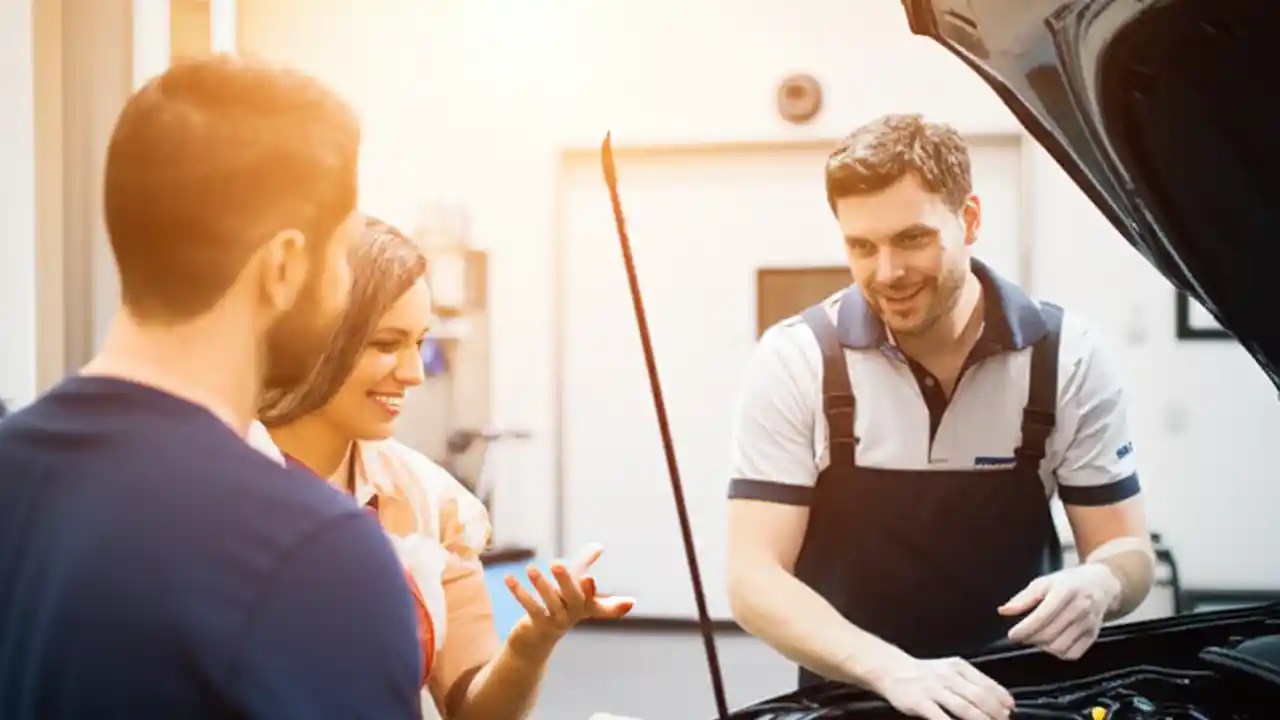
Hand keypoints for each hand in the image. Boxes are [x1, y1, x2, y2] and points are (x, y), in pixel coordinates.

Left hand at [503, 543, 635, 649]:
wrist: (537, 641)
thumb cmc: (560, 608)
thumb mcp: (574, 586)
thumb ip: (585, 565)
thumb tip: (599, 546)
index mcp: (586, 605)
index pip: (599, 602)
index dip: (602, 596)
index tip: (595, 582)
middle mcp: (574, 614)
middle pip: (574, 598)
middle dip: (566, 581)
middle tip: (556, 563)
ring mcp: (556, 621)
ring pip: (550, 602)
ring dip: (540, 584)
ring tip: (530, 568)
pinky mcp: (538, 624)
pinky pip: (530, 607)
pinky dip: (519, 592)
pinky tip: (508, 578)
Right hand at [868, 652, 1014, 719]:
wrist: (892, 669)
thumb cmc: (925, 673)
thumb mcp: (950, 670)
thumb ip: (972, 682)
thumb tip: (1001, 701)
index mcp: (958, 667)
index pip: (987, 683)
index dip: (1002, 699)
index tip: (1010, 709)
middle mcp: (947, 676)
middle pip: (979, 697)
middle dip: (995, 713)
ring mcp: (932, 689)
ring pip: (964, 708)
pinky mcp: (919, 702)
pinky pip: (940, 717)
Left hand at [999, 563, 1119, 659]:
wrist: (1100, 584)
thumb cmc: (1068, 582)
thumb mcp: (1044, 582)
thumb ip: (1023, 598)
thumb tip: (1004, 611)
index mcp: (1065, 591)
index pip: (1041, 617)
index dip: (1024, 629)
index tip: (1012, 635)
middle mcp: (1079, 608)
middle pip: (1049, 635)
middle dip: (1030, 638)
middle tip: (1021, 635)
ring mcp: (1088, 623)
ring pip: (1059, 647)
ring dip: (1042, 647)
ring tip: (1036, 637)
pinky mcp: (1093, 635)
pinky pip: (1072, 654)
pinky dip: (1058, 653)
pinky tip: (1052, 642)